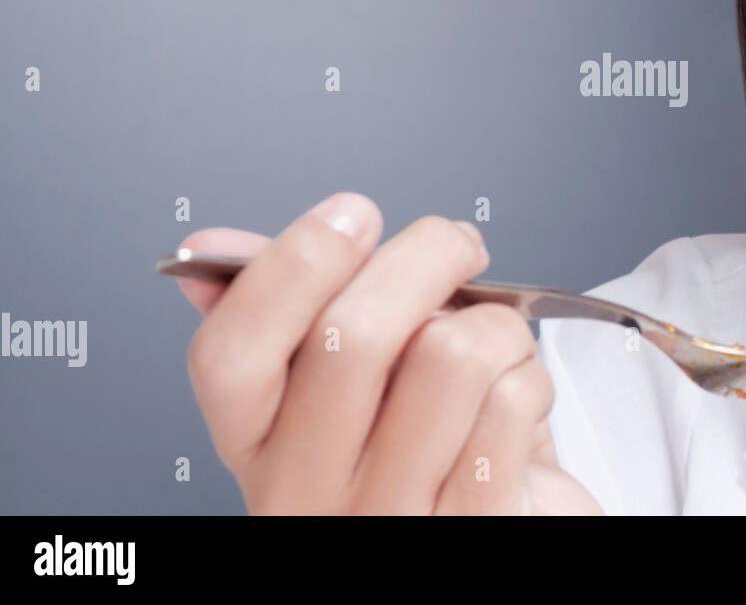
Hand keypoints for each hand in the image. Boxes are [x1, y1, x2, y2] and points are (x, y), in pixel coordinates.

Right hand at [174, 193, 601, 514]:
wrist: (507, 530)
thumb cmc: (425, 454)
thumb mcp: (348, 391)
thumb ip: (294, 314)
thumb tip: (215, 249)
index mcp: (262, 447)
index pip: (230, 354)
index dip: (289, 266)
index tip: (351, 215)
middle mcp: (311, 495)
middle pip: (350, 338)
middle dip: (424, 257)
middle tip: (457, 245)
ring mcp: (391, 518)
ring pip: (446, 358)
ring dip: (494, 323)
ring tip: (496, 339)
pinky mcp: (474, 525)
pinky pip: (509, 403)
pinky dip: (531, 376)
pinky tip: (516, 397)